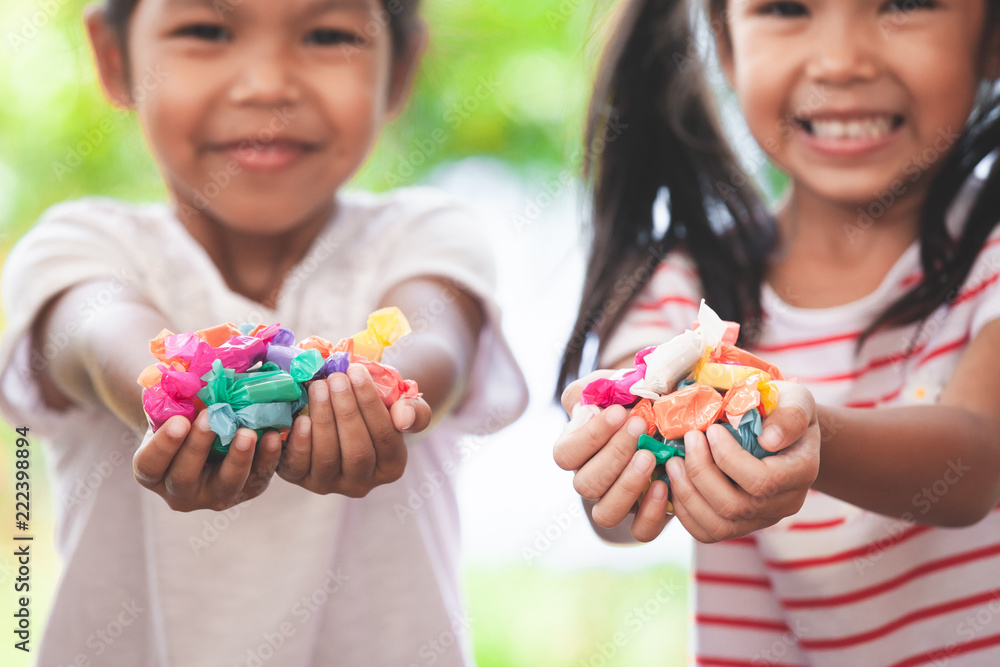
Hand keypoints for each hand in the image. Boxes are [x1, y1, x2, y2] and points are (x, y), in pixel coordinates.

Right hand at [133, 411, 282, 510]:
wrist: (212, 431)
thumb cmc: (186, 414)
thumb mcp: (174, 408)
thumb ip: (175, 397)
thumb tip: (185, 367)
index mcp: (153, 471)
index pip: (150, 464)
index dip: (163, 446)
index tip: (179, 421)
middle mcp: (180, 491)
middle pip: (184, 478)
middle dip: (198, 447)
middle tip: (211, 419)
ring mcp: (215, 495)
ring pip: (226, 484)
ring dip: (238, 458)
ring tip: (247, 433)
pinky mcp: (247, 489)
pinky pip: (259, 478)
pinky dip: (267, 458)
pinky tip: (273, 437)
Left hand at [276, 363, 430, 496]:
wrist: (342, 413)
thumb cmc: (376, 407)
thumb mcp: (400, 405)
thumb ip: (413, 411)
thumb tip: (403, 419)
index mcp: (392, 466)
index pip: (385, 438)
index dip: (371, 404)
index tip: (357, 372)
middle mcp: (362, 483)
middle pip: (357, 451)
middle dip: (346, 411)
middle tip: (336, 378)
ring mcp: (330, 484)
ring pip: (327, 458)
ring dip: (323, 419)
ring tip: (318, 386)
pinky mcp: (301, 479)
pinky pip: (298, 467)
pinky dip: (300, 443)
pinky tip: (301, 418)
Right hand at [554, 372, 674, 542]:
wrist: (660, 420)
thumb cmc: (629, 400)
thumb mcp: (610, 384)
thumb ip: (603, 384)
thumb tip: (613, 390)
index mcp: (573, 451)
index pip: (565, 455)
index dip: (589, 437)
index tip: (617, 412)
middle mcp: (588, 480)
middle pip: (585, 484)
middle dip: (614, 454)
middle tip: (640, 426)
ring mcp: (614, 502)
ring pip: (606, 513)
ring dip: (627, 485)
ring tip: (651, 456)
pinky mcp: (642, 518)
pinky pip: (640, 531)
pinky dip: (651, 512)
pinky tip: (665, 483)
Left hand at [666, 380, 819, 541]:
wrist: (781, 429)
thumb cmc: (783, 409)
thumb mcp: (795, 400)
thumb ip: (790, 416)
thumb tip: (769, 439)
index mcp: (801, 473)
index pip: (763, 481)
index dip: (729, 458)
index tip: (712, 430)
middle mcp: (785, 504)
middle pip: (735, 506)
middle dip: (701, 473)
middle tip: (687, 440)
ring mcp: (761, 518)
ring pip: (719, 525)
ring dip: (687, 493)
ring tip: (673, 462)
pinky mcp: (740, 525)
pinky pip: (708, 532)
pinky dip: (685, 511)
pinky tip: (675, 482)